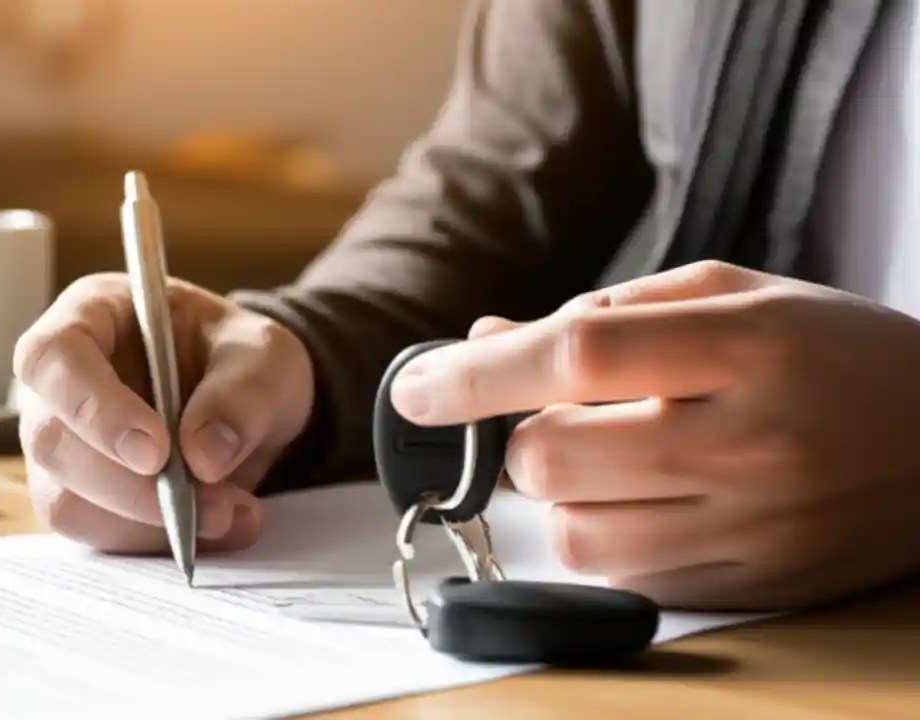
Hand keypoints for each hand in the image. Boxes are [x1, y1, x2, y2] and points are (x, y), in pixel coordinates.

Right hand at [13, 273, 313, 553]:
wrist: (251, 403)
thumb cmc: (241, 358)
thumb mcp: (265, 355)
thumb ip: (242, 393)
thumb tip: (203, 456)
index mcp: (90, 315)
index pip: (52, 358)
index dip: (92, 408)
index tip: (155, 451)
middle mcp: (58, 382)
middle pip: (53, 441)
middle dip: (130, 486)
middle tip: (208, 501)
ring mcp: (62, 442)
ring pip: (65, 500)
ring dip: (145, 523)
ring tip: (227, 515)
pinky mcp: (81, 494)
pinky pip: (95, 533)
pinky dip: (154, 541)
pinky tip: (216, 527)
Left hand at [390, 261, 919, 609]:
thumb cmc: (828, 352)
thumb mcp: (731, 295)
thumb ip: (603, 311)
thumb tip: (485, 339)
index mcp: (749, 347)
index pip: (578, 356)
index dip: (476, 373)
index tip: (415, 386)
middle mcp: (750, 445)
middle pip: (553, 457)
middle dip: (519, 435)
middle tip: (552, 414)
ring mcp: (753, 529)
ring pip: (573, 532)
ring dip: (560, 492)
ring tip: (619, 455)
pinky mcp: (753, 586)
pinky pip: (622, 576)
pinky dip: (605, 535)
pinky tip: (652, 498)